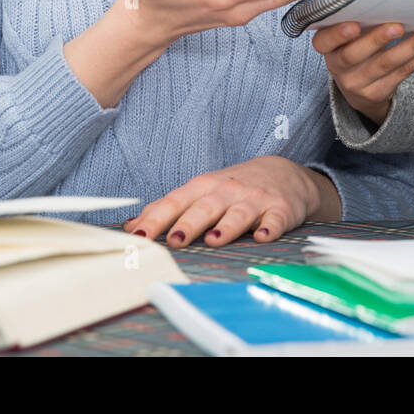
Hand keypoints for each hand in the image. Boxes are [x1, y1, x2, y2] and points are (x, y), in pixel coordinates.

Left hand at [120, 155, 341, 248]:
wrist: (283, 173)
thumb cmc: (232, 188)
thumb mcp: (200, 192)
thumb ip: (167, 208)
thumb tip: (130, 226)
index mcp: (203, 188)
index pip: (175, 202)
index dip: (156, 219)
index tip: (139, 236)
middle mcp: (227, 191)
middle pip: (205, 207)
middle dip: (189, 223)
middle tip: (174, 240)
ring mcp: (254, 200)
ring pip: (239, 213)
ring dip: (227, 226)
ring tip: (214, 239)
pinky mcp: (280, 210)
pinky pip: (275, 220)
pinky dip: (270, 228)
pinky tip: (264, 237)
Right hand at [312, 22, 413, 125]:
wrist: (359, 85)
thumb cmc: (354, 44)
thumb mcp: (346, 30)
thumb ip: (353, 9)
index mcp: (327, 46)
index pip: (323, 42)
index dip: (337, 34)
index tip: (354, 25)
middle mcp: (338, 66)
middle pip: (355, 54)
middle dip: (378, 39)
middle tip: (398, 26)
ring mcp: (356, 83)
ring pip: (385, 64)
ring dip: (411, 47)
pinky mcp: (377, 93)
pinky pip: (402, 73)